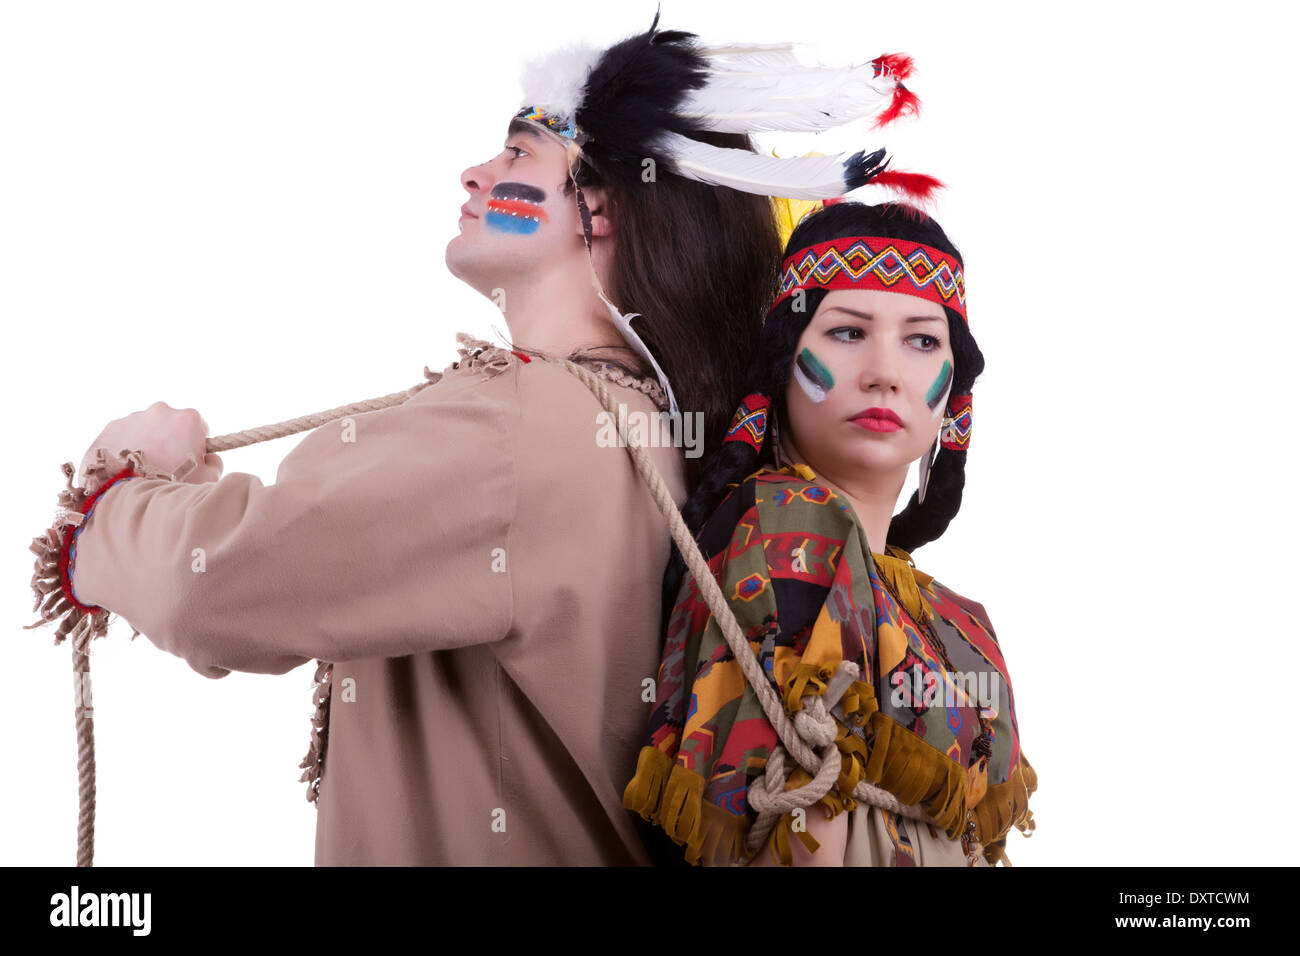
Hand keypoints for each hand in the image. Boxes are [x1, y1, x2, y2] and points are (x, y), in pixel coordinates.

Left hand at [81, 402, 223, 483]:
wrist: (131, 494)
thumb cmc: (173, 484)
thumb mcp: (208, 478)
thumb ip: (215, 463)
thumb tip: (211, 457)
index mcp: (187, 418)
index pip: (199, 426)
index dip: (197, 443)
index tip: (191, 458)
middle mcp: (160, 411)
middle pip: (170, 424)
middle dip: (170, 440)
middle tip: (167, 465)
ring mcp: (133, 417)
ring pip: (145, 429)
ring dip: (147, 443)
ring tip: (144, 470)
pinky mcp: (111, 428)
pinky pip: (123, 436)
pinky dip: (126, 448)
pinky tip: (127, 468)